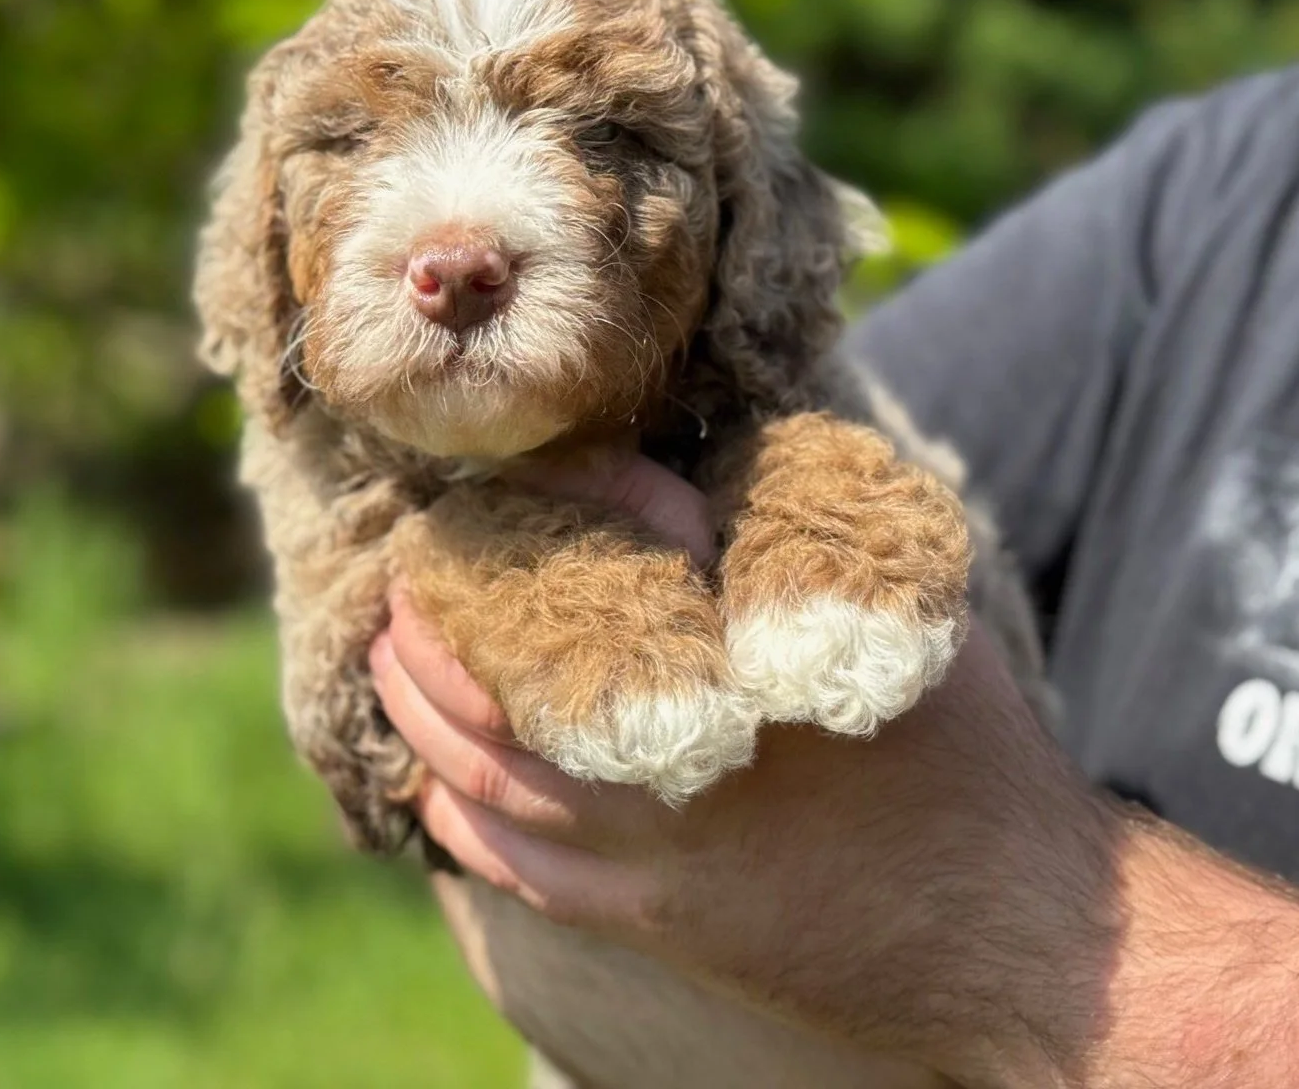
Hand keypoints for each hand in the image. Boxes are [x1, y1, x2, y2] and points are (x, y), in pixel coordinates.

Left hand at [373, 451, 1298, 1088]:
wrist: (1023, 933)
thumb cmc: (968, 754)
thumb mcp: (887, 615)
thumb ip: (778, 545)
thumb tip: (666, 482)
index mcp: (736, 668)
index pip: (602, 572)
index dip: (532, 527)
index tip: (487, 500)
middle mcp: (678, 763)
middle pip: (506, 686)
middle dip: (436, 628)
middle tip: (405, 579)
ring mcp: (662, 858)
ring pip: (496, 781)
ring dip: (426, 713)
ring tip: (393, 660)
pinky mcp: (666, 927)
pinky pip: (528, 877)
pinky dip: (466, 823)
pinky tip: (437, 786)